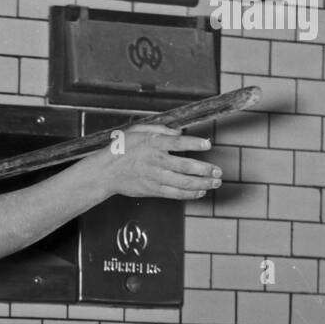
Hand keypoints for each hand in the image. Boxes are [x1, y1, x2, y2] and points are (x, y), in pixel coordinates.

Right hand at [102, 127, 221, 201]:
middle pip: (186, 166)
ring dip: (202, 184)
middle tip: (218, 171)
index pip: (178, 143)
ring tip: (215, 183)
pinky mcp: (153, 190)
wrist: (106, 172)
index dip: (195, 144)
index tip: (208, 145)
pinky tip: (200, 192)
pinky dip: (189, 194)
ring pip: (183, 183)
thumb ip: (160, 129)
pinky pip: (175, 194)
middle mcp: (156, 161)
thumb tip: (179, 132)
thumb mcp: (138, 131)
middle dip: (205, 170)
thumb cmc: (122, 150)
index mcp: (153, 144)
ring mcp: (155, 178)